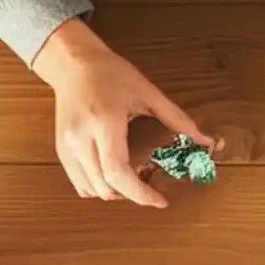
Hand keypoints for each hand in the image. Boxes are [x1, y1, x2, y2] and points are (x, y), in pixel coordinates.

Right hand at [33, 18, 212, 204]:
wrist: (72, 63)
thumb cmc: (110, 73)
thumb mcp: (147, 92)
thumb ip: (176, 118)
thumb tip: (203, 139)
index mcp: (104, 123)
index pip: (118, 172)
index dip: (140, 194)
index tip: (160, 201)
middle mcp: (80, 139)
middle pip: (105, 187)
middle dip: (132, 195)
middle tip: (151, 188)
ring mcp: (67, 147)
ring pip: (91, 190)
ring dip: (115, 193)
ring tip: (132, 181)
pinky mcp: (61, 151)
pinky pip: (80, 184)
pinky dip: (99, 187)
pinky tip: (114, 176)